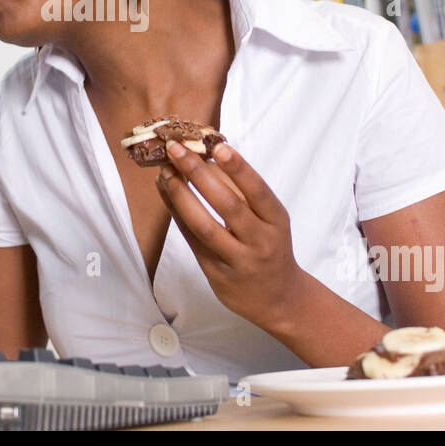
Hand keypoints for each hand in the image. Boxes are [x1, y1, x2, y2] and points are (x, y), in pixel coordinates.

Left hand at [155, 140, 306, 332]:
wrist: (279, 298)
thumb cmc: (271, 247)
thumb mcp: (270, 219)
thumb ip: (244, 191)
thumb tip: (208, 156)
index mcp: (276, 221)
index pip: (258, 191)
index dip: (238, 168)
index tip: (218, 146)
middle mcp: (259, 241)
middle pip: (227, 205)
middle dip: (198, 174)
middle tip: (176, 150)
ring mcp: (238, 261)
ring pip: (204, 226)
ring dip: (180, 196)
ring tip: (165, 173)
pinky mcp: (217, 274)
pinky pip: (193, 240)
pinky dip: (177, 215)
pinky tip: (166, 194)